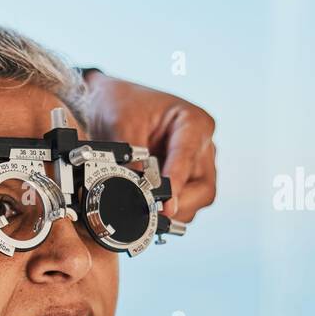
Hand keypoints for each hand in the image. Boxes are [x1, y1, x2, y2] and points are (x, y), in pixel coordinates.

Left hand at [82, 72, 216, 221]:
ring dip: (174, 208)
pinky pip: (184, 201)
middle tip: (154, 212)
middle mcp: (201, 144)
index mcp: (193, 123)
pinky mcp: (184, 177)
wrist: (110, 103)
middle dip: (179, 203)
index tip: (166, 204)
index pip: (189, 159)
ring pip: (197, 199)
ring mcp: (195, 162)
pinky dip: (167, 207)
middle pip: (204, 188)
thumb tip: (137, 193)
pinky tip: (149, 204)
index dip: (176, 184)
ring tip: (147, 205)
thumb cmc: (122, 104)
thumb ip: (131, 160)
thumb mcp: (122, 126)